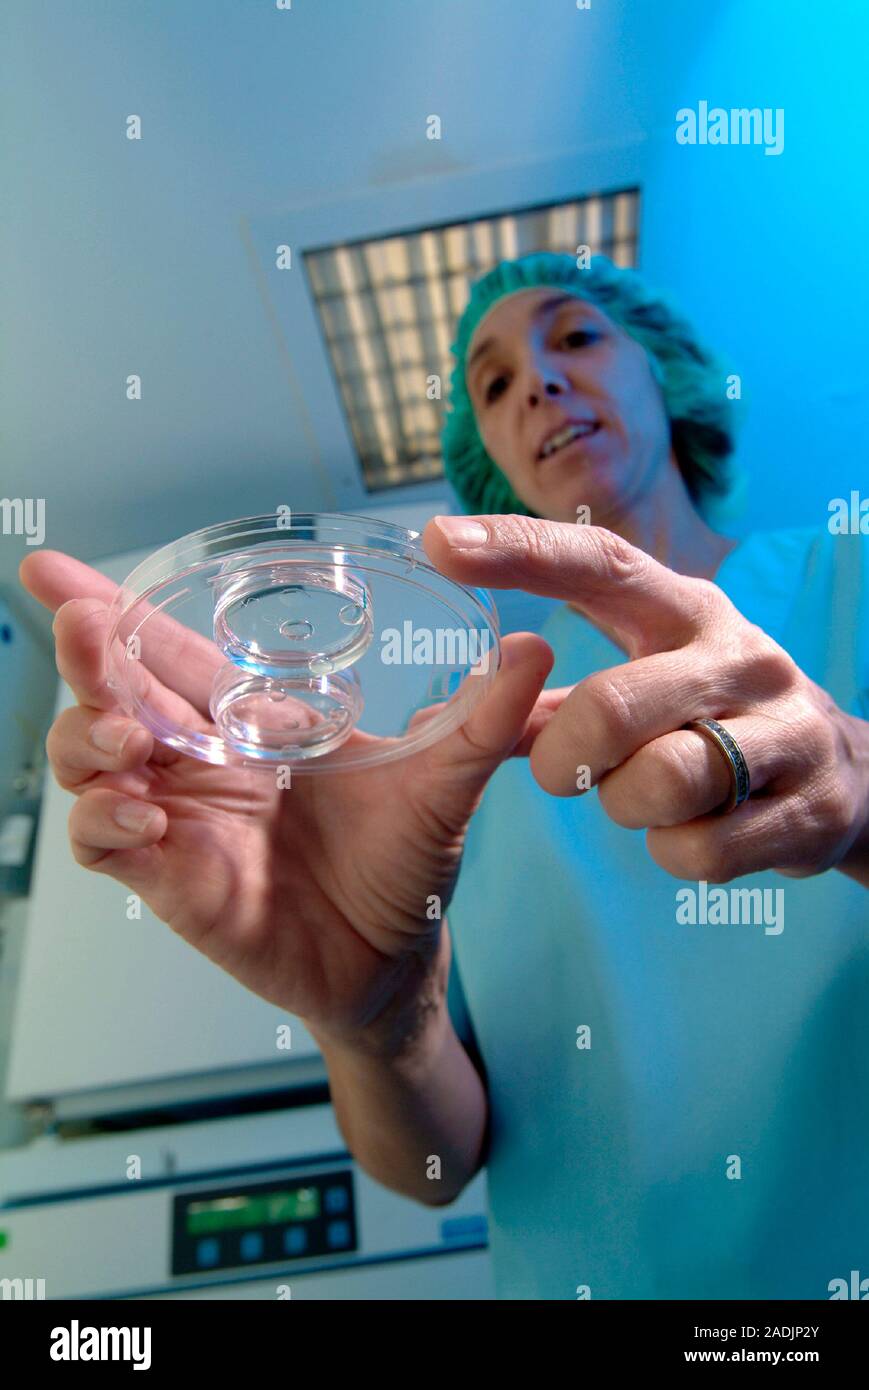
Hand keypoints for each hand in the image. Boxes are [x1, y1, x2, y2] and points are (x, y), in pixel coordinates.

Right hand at [19, 550, 553, 1051]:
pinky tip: (146, 819)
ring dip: (88, 738)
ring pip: (88, 763)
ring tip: (129, 737)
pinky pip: (104, 845)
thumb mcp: (442, 783)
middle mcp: (200, 758)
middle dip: (83, 653)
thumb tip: (534, 649)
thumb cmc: (406, 861)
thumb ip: (479, 720)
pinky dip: (106, 825)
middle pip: (109, 691)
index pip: (163, 648)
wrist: (398, 958)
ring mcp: (178, 818)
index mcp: (248, 717)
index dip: (105, 607)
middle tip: (81, 624)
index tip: (48, 566)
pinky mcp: (172, 880)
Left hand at [423, 515, 868, 886]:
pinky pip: (699, 850)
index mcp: (687, 610)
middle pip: (613, 704)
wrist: (846, 778)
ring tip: (649, 796)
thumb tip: (456, 710)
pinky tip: (701, 830)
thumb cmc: (716, 717)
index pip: (599, 563)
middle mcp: (740, 656)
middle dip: (568, 755)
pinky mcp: (811, 808)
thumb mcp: (650, 682)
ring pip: (660, 782)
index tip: (439, 541)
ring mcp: (787, 730)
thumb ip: (554, 699)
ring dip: (627, 806)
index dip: (519, 551)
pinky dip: (675, 852)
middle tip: (566, 769)